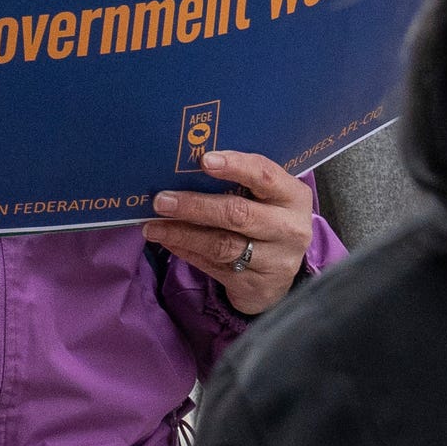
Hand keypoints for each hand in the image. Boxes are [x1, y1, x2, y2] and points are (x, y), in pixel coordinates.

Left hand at [144, 151, 315, 316]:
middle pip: (238, 214)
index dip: (235, 166)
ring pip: (222, 245)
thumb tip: (186, 165)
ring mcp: (275, 261)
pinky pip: (214, 266)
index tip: (204, 160)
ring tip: (154, 226)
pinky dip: (186, 252)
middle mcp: (289, 229)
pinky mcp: (256, 285)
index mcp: (293, 196)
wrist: (282, 272)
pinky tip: (168, 241)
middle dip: (195, 206)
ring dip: (182, 233)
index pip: (265, 175)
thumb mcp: (266, 197)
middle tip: (162, 200)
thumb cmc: (267, 219)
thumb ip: (240, 181)